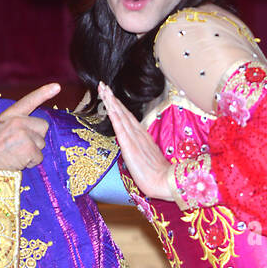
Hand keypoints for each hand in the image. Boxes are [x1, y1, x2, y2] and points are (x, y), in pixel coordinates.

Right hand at [0, 83, 60, 172]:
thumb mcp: (0, 131)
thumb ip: (16, 124)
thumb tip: (38, 127)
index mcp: (8, 116)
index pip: (28, 101)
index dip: (43, 93)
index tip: (57, 86)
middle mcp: (16, 121)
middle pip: (43, 126)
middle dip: (36, 138)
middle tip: (20, 147)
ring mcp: (23, 133)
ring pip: (42, 143)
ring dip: (33, 152)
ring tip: (16, 155)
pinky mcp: (29, 147)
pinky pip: (39, 156)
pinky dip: (31, 162)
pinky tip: (18, 163)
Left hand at [98, 82, 174, 198]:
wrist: (164, 182)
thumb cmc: (158, 176)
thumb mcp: (148, 160)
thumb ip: (141, 152)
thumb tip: (136, 152)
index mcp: (142, 136)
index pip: (127, 117)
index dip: (118, 105)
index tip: (110, 94)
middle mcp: (138, 134)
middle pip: (122, 112)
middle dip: (112, 98)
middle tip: (102, 85)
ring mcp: (133, 138)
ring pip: (120, 115)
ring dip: (110, 101)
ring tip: (102, 89)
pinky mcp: (129, 146)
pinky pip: (120, 127)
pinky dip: (114, 115)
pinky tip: (109, 105)